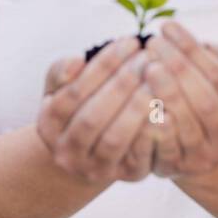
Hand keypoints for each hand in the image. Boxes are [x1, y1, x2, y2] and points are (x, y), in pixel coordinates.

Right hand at [36, 36, 158, 185]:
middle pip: (93, 117)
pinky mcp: (128, 176)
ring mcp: (97, 169)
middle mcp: (68, 153)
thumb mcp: (61, 87)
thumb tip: (76, 61)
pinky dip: (155, 131)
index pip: (74, 93)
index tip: (130, 41)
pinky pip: (142, 156)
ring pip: (116, 139)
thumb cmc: (79, 106)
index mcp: (49, 125)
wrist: (92, 152)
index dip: (103, 66)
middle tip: (147, 57)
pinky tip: (169, 104)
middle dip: (122, 84)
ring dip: (139, 106)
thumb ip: (61, 71)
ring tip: (158, 77)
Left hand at [139, 22, 217, 178]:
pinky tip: (137, 101)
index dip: (192, 49)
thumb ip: (215, 56)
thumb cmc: (203, 97)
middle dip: (179, 68)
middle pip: (205, 101)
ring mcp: (204, 156)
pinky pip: (164, 148)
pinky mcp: (178, 169)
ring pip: (187, 126)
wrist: (198, 150)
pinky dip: (152, 125)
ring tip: (145, 66)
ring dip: (165, 94)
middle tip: (152, 43)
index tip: (167, 26)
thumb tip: (194, 42)